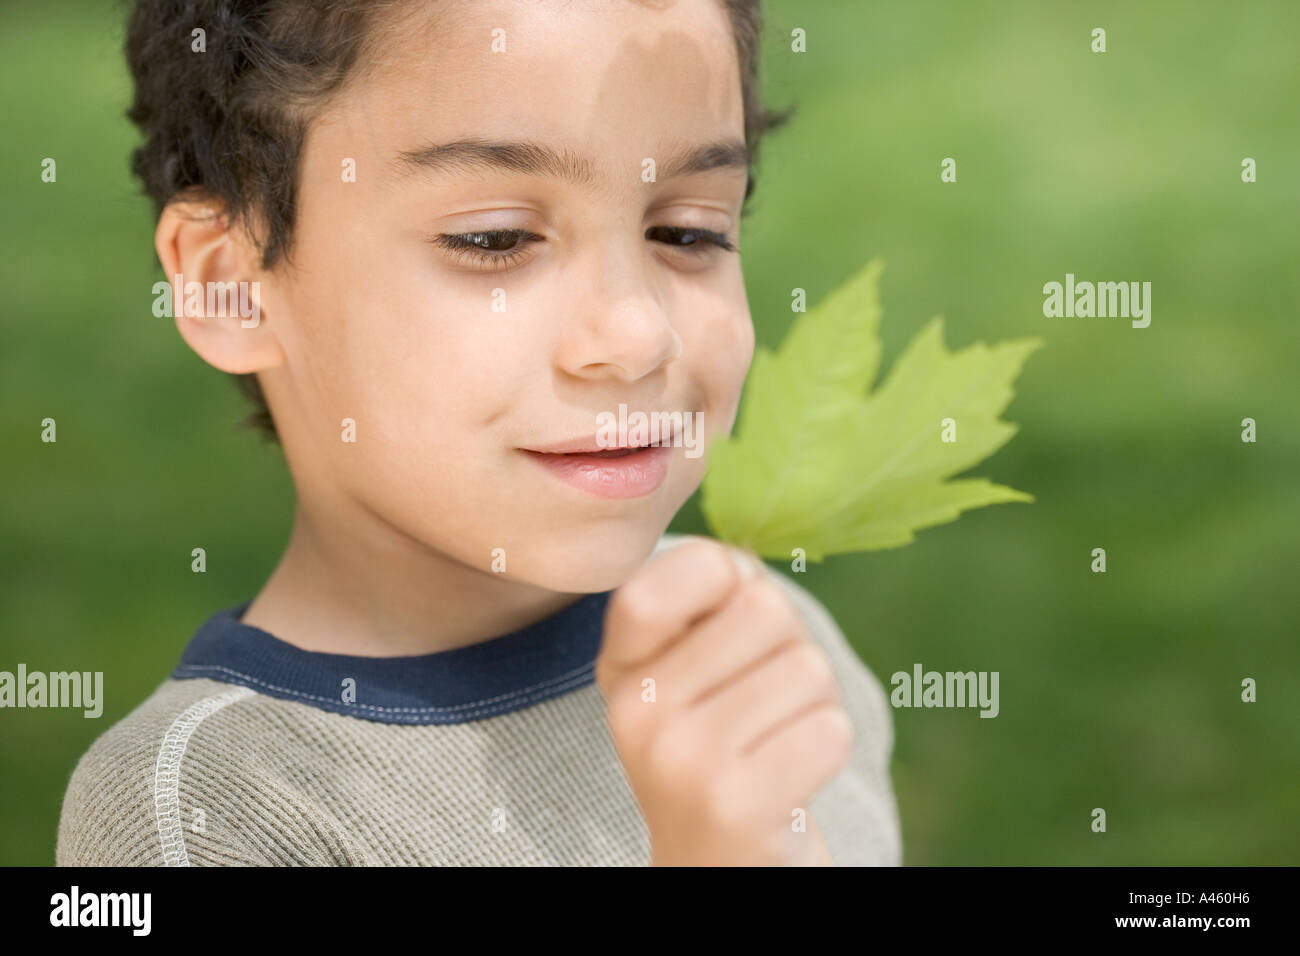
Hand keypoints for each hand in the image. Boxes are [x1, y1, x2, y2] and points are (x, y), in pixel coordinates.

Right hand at [595, 537, 851, 865]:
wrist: (717, 866)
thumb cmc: (725, 749)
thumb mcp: (691, 674)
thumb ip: (712, 604)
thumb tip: (740, 568)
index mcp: (622, 663)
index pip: (696, 565)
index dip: (737, 578)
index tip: (729, 628)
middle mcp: (634, 706)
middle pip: (767, 610)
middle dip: (790, 649)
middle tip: (765, 703)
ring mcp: (678, 756)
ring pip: (807, 668)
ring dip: (815, 703)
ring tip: (777, 742)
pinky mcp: (731, 804)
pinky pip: (829, 729)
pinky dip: (828, 747)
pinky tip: (790, 777)